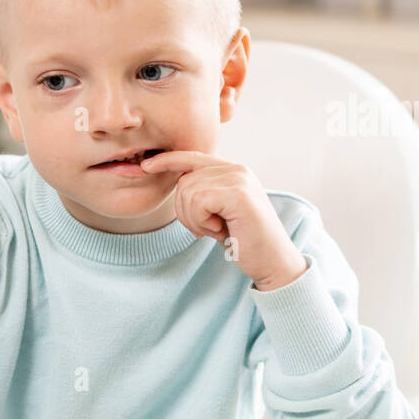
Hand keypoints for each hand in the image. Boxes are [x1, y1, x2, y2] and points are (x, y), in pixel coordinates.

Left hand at [141, 151, 308, 289]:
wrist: (272, 261)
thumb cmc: (244, 240)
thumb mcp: (218, 212)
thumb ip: (203, 193)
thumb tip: (177, 179)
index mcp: (232, 171)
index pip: (192, 157)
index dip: (167, 160)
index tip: (146, 166)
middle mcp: (236, 169)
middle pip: (183, 180)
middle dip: (184, 211)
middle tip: (207, 228)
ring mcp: (239, 178)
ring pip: (188, 191)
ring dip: (194, 219)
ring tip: (216, 229)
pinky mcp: (239, 193)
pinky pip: (198, 201)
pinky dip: (201, 221)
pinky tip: (219, 230)